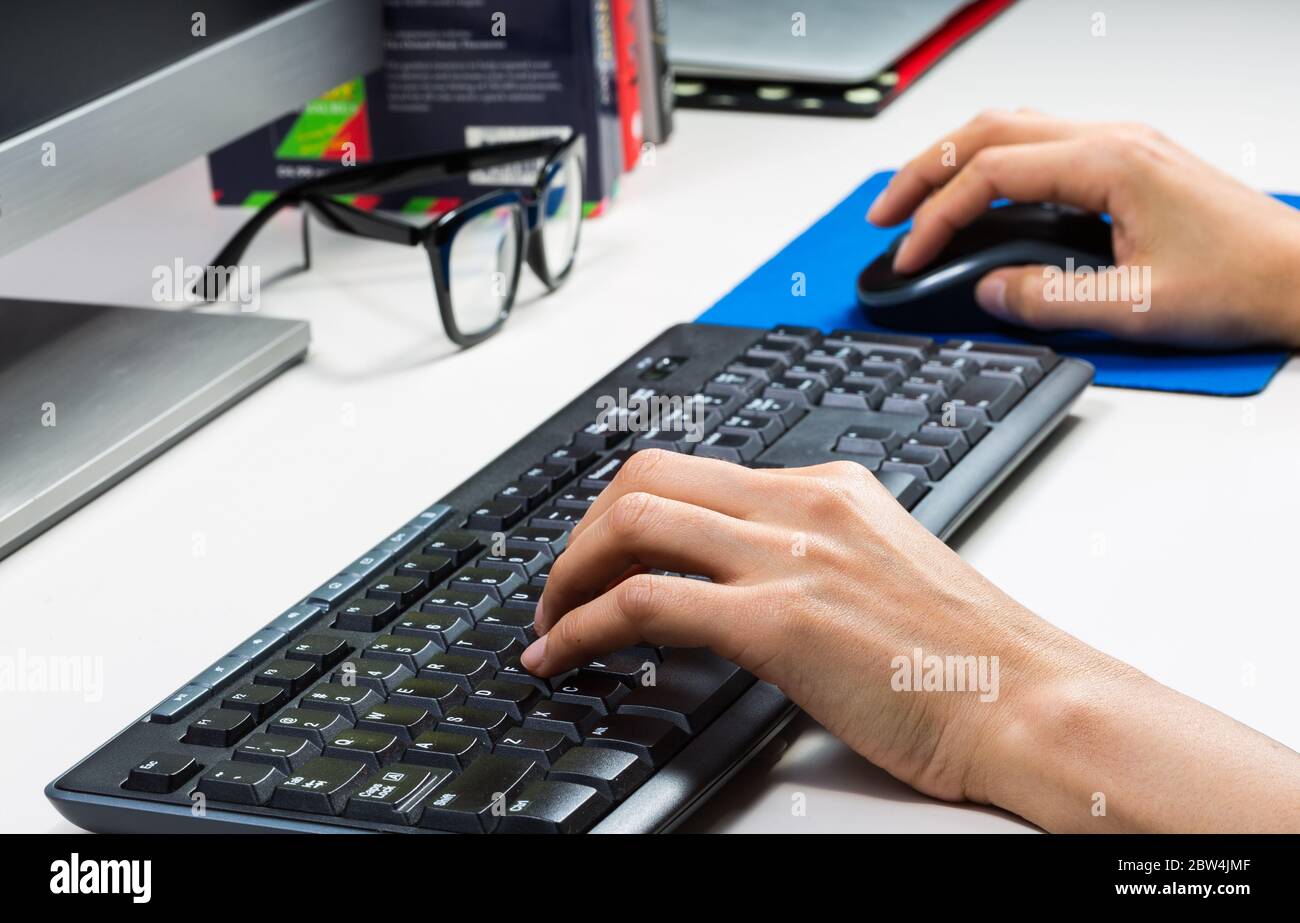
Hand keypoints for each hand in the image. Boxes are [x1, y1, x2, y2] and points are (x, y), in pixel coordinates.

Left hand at [524, 450, 1299, 831]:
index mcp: (828, 488)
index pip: (695, 471)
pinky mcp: (778, 619)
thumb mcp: (883, 574)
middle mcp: (802, 505)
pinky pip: (642, 602)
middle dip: (586, 531)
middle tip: (564, 583)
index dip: (627, 510)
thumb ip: (812, 557)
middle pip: (646, 478)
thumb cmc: (970, 658)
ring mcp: (789, 555)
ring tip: (551, 620)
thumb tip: (742, 581)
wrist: (1032, 702)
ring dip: (570, 572)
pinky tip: (562, 653)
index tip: (602, 552)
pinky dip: (582, 625)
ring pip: (632, 524)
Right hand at [867, 110, 1299, 347]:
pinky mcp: (1127, 164)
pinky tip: (978, 199)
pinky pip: (1038, 145)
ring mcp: (1120, 146)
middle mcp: (1112, 140)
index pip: (991, 174)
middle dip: (924, 171)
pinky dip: (991, 167)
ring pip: (1011, 127)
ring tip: (915, 203)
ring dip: (954, 160)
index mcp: (1110, 163)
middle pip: (988, 131)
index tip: (909, 258)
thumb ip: (1050, 300)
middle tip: (884, 215)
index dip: (936, 217)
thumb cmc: (1243, 283)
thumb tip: (989, 291)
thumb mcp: (1136, 308)